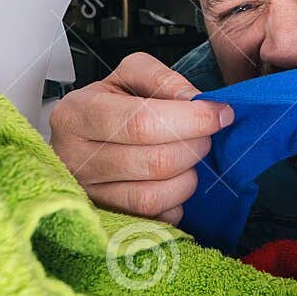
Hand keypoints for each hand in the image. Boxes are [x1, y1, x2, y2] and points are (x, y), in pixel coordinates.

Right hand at [48, 52, 232, 225]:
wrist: (80, 141)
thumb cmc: (108, 107)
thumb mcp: (128, 76)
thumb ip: (162, 79)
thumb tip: (195, 101)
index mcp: (78, 114)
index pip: (143, 122)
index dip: (191, 120)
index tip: (220, 114)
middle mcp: (77, 158)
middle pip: (155, 162)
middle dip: (195, 147)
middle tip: (204, 135)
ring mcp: (89, 194)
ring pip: (154, 197)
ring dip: (188, 178)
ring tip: (188, 158)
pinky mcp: (105, 219)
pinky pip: (155, 219)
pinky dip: (175, 202)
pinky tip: (172, 182)